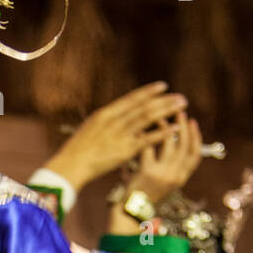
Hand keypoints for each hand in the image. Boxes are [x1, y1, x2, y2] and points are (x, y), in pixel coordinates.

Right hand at [45, 84, 188, 192]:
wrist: (70, 165)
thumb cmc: (76, 151)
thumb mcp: (89, 130)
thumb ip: (105, 123)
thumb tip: (116, 118)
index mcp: (105, 114)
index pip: (131, 99)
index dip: (148, 92)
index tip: (162, 86)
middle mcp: (114, 120)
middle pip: (143, 106)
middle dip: (163, 100)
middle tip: (180, 96)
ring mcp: (120, 134)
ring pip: (148, 118)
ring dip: (166, 110)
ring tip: (181, 106)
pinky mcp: (124, 150)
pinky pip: (147, 139)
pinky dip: (162, 133)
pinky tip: (174, 128)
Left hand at [124, 112, 202, 203]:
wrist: (131, 210)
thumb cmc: (146, 193)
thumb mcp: (165, 182)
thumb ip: (173, 165)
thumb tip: (178, 140)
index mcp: (181, 179)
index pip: (195, 155)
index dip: (196, 137)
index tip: (193, 123)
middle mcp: (175, 176)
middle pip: (185, 146)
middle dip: (184, 126)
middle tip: (180, 113)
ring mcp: (162, 174)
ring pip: (169, 143)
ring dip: (166, 127)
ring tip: (161, 117)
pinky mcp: (147, 171)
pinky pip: (150, 147)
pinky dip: (147, 137)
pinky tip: (144, 129)